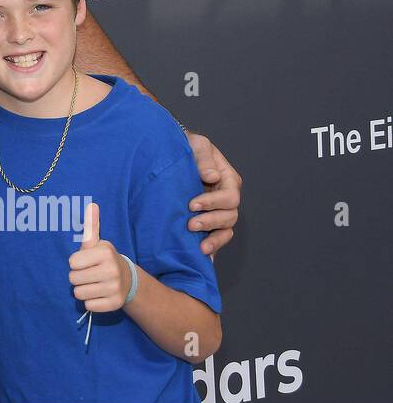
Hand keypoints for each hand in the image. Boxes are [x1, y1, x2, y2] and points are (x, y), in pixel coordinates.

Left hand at [69, 203, 127, 312]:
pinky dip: (91, 302)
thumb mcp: (97, 243)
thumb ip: (91, 226)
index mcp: (105, 253)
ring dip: (83, 290)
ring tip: (94, 284)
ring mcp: (114, 288)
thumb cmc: (104, 260)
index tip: (86, 262)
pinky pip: (88, 306)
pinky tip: (99, 295)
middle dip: (77, 278)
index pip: (72, 262)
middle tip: (90, 274)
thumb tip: (92, 205)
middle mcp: (111, 270)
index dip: (76, 263)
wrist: (128, 280)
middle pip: (73, 279)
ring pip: (79, 294)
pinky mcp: (115, 304)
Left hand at [185, 131, 240, 256]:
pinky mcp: (207, 222)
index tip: (192, 204)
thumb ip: (203, 158)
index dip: (213, 202)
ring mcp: (218, 212)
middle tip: (190, 224)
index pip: (229, 196)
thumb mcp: (196, 145)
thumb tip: (212, 177)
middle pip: (229, 216)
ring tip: (199, 247)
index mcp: (228, 180)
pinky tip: (202, 258)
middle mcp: (226, 199)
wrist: (172, 156)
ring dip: (213, 239)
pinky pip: (216, 238)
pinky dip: (212, 248)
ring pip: (225, 230)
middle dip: (210, 222)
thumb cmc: (187, 147)